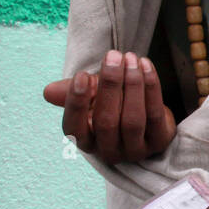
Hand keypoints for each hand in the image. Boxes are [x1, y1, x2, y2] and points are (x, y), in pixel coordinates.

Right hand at [43, 50, 176, 162]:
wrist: (146, 118)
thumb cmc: (111, 105)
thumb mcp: (89, 96)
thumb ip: (71, 92)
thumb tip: (49, 92)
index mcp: (86, 142)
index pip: (74, 128)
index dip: (76, 103)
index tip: (82, 75)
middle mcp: (109, 152)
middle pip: (106, 122)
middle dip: (110, 85)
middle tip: (113, 56)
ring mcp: (135, 150)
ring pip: (132, 120)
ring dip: (132, 85)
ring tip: (130, 58)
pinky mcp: (159, 142)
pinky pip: (155, 115)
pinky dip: (150, 88)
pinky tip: (145, 65)